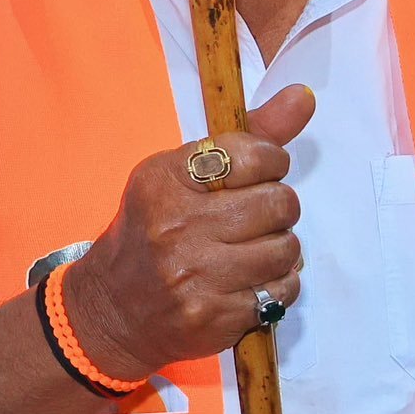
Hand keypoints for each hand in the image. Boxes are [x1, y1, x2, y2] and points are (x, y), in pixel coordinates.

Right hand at [62, 85, 314, 380]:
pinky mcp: (213, 317)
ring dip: (279, 250)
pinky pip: (282, 291)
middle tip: (254, 219)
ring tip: (250, 253)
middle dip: (278, 210)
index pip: (256, 154)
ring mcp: (194, 276)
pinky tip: (246, 284)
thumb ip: (250, 137)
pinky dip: (275, 287)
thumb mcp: (183, 175)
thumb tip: (304, 96)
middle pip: (280, 203)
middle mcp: (177, 226)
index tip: (257, 176)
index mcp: (165, 180)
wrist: (110, 311)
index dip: (271, 164)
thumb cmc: (155, 231)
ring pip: (287, 249)